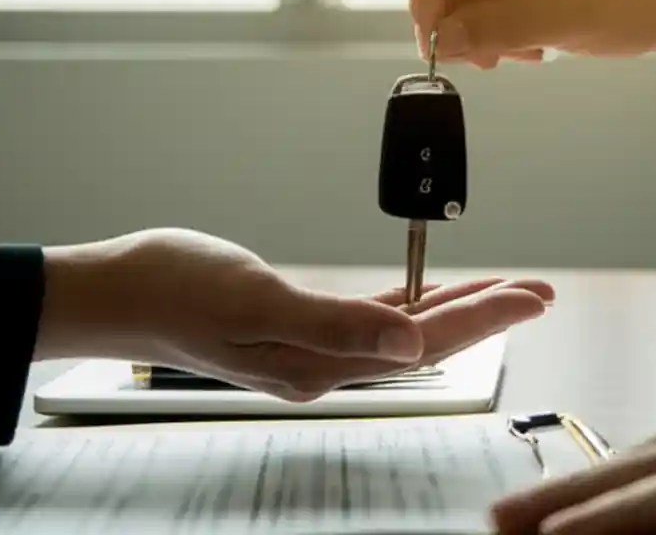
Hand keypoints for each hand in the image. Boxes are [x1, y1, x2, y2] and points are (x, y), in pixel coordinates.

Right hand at [35, 228, 552, 401]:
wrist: (118, 293)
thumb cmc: (174, 291)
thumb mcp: (255, 303)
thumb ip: (335, 325)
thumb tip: (412, 346)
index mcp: (321, 364)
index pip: (426, 343)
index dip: (485, 318)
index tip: (531, 297)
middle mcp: (324, 363)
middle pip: (428, 339)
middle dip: (487, 314)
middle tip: (538, 292)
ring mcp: (310, 346)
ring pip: (405, 328)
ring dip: (456, 308)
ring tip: (502, 291)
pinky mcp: (296, 325)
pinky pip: (370, 316)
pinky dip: (408, 303)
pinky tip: (426, 296)